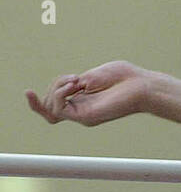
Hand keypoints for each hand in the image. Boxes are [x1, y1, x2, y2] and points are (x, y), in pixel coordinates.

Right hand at [25, 61, 152, 126]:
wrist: (142, 85)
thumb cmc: (125, 77)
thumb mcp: (93, 75)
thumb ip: (75, 82)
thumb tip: (63, 86)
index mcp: (82, 98)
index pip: (53, 103)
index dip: (39, 99)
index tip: (27, 91)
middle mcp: (81, 109)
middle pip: (49, 104)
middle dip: (54, 86)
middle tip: (75, 78)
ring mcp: (83, 114)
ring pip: (51, 110)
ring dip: (56, 90)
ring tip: (75, 80)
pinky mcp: (86, 116)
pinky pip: (60, 111)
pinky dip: (59, 96)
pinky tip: (72, 86)